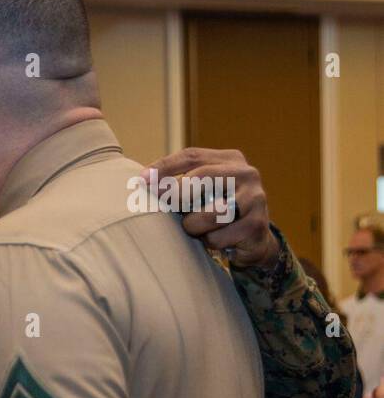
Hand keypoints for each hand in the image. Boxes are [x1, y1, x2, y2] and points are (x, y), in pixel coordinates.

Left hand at [145, 148, 279, 267]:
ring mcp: (254, 197)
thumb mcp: (199, 193)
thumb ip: (177, 184)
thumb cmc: (216, 212)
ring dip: (192, 226)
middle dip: (176, 195)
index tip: (141, 180)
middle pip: (201, 177)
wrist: (254, 240)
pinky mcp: (257, 223)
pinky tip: (216, 240)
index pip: (192, 156)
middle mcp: (245, 173)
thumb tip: (141, 182)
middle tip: (164, 208)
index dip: (164, 167)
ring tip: (196, 229)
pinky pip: (217, 236)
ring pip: (208, 212)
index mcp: (229, 159)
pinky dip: (209, 242)